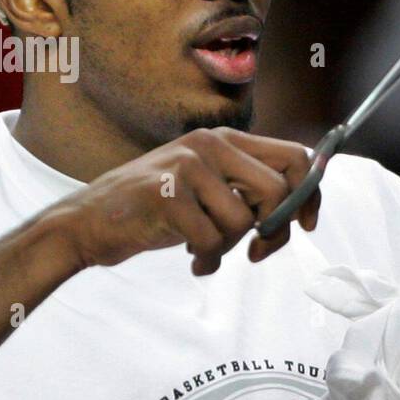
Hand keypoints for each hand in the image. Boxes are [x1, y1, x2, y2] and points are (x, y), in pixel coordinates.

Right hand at [42, 128, 320, 275]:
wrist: (89, 222)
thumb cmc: (157, 211)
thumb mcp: (209, 188)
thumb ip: (248, 189)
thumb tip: (300, 207)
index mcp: (226, 140)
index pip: (295, 156)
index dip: (310, 194)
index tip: (307, 225)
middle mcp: (209, 144)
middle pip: (278, 190)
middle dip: (274, 231)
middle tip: (255, 252)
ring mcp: (186, 166)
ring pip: (242, 221)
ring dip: (227, 248)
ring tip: (202, 249)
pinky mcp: (166, 194)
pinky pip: (212, 240)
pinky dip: (206, 260)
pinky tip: (190, 259)